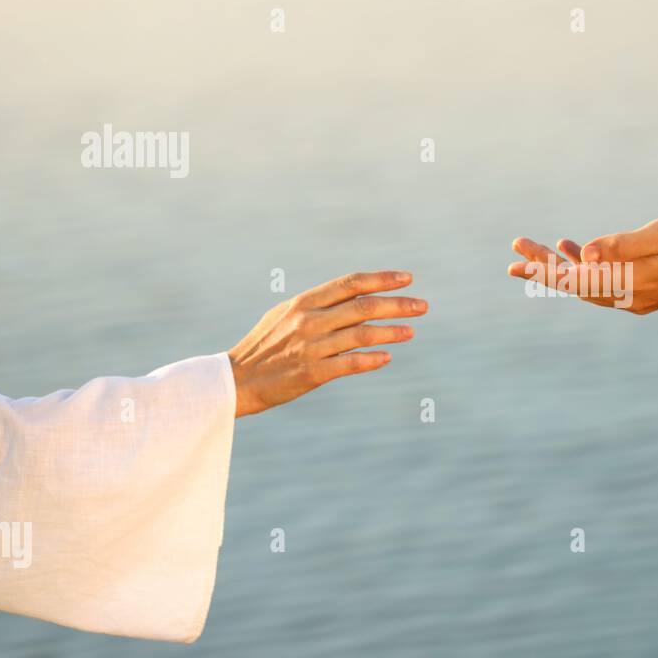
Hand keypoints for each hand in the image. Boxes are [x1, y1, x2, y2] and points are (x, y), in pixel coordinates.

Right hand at [228, 271, 427, 416]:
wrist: (235, 379)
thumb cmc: (264, 346)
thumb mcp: (286, 315)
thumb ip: (319, 305)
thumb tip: (356, 297)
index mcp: (304, 302)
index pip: (351, 283)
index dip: (382, 279)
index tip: (407, 278)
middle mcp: (309, 320)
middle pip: (364, 306)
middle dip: (397, 304)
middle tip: (422, 305)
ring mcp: (311, 346)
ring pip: (362, 334)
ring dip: (391, 331)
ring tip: (411, 330)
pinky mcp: (311, 373)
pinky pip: (350, 363)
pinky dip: (371, 359)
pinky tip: (387, 357)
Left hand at [508, 212, 657, 314]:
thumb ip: (620, 246)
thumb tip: (582, 254)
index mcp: (629, 284)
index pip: (575, 280)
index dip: (545, 270)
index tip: (518, 263)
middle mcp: (628, 297)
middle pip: (576, 284)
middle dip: (544, 267)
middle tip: (515, 254)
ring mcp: (636, 296)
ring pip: (588, 283)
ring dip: (562, 267)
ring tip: (535, 250)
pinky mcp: (644, 290)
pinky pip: (605, 281)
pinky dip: (586, 266)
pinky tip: (575, 249)